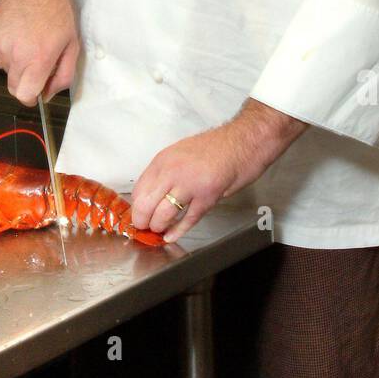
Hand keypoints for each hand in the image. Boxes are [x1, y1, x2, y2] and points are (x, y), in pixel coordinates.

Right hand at [0, 0, 79, 104]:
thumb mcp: (72, 44)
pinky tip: (18, 35)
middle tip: (38, 62)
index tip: (38, 91)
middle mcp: (16, 55)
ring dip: (17, 65)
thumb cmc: (57, 10)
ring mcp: (0, 46)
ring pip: (6, 72)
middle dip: (26, 82)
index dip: (32, 97)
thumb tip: (48, 94)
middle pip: (14, 88)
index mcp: (39, 58)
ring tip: (29, 42)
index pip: (25, 95)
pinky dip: (7, 53)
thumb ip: (63, 75)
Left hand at [131, 100, 308, 242]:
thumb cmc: (214, 148)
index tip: (137, 216)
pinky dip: (177, 231)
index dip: (136, 207)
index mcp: (164, 160)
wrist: (242, 141)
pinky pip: (188, 219)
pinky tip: (171, 236)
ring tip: (159, 230)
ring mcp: (190, 184)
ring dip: (158, 226)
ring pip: (163, 214)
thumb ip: (165, 172)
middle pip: (146, 204)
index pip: (139, 190)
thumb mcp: (181, 153)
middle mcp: (173, 171)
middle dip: (142, 221)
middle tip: (143, 228)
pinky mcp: (208, 196)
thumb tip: (152, 196)